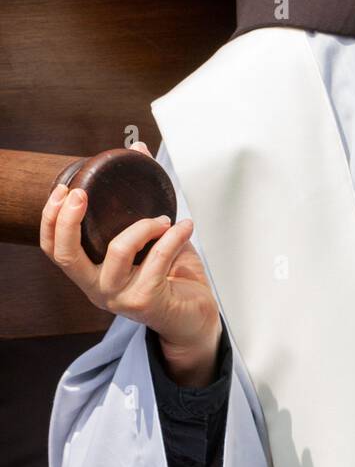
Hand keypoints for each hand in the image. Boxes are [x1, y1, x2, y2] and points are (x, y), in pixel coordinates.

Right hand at [40, 141, 221, 375]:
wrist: (192, 317)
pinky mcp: (146, 302)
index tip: (63, 189)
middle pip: (66, 256)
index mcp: (91, 272)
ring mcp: (120, 297)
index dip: (50, 220)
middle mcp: (97, 288)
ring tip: (165, 218)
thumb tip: (137, 149)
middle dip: (68, 221)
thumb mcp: (149, 236)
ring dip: (144, 225)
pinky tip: (185, 227)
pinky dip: (174, 236)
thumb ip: (140, 200)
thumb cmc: (167, 274)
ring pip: (118, 251)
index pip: (53, 250)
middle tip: (83, 193)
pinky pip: (157, 259)